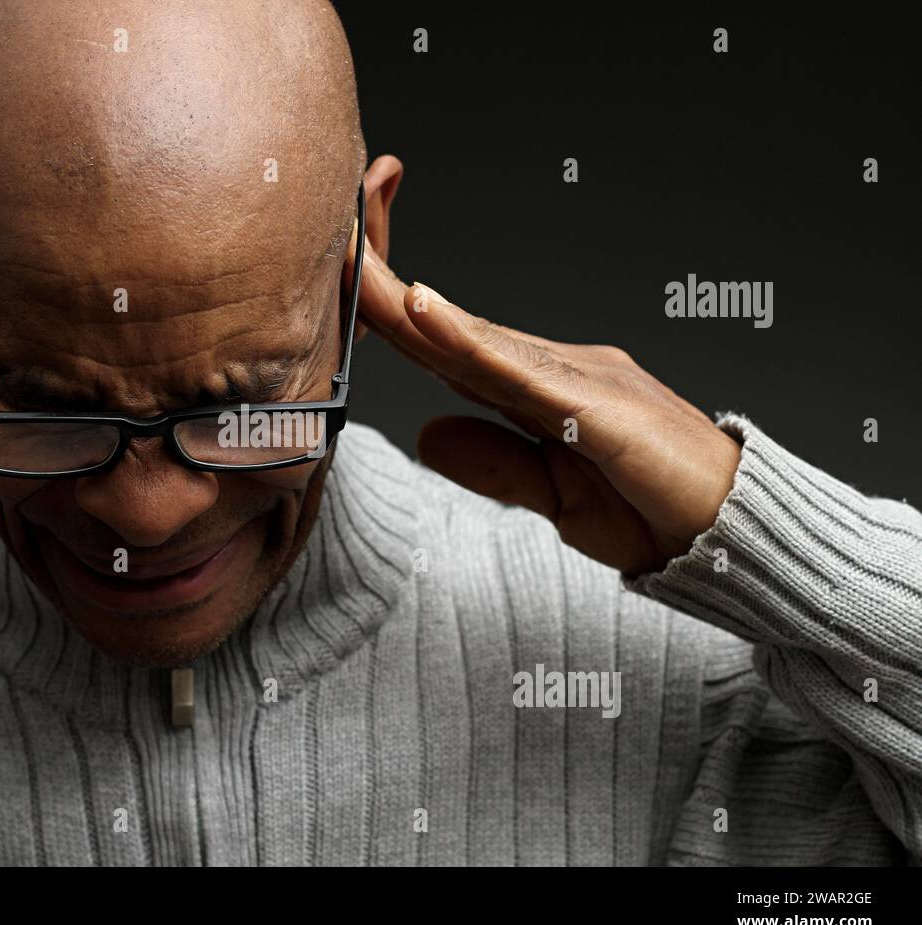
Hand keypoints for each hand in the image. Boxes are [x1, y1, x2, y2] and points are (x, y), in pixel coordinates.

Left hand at [347, 237, 740, 574]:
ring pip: (479, 337)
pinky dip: (470, 341)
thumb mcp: (551, 497)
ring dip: (410, 305)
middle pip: (455, 328)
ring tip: (355, 268)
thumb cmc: (651, 508)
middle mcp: (557, 367)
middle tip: (330, 246)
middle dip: (387, 291)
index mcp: (541, 387)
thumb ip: (492, 464)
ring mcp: (582, 377)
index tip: (341, 293)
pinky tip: (427, 314)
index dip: (394, 319)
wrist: (736, 535)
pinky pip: (523, 372)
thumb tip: (426, 434)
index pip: (451, 349)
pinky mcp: (602, 406)